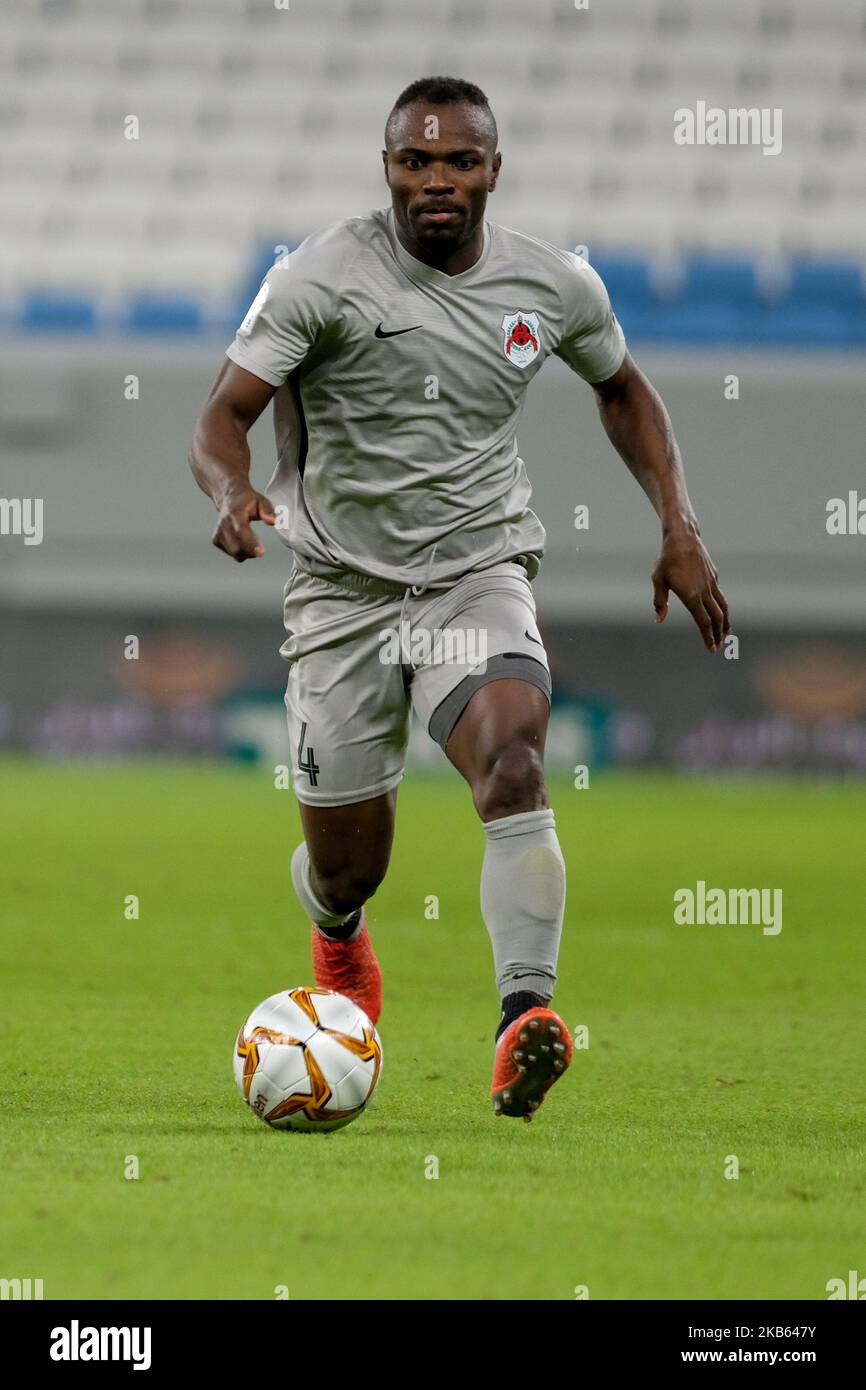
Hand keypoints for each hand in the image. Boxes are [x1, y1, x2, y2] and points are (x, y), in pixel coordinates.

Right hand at [212, 486, 275, 561]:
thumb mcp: (261, 501)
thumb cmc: (246, 501)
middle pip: (237, 547)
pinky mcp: (216, 540)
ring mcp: (218, 532)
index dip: (251, 543)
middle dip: (251, 552)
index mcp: (234, 513)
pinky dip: (241, 552)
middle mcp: (224, 523)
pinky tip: (242, 540)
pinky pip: (232, 554)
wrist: (228, 498)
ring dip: (247, 552)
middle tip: (260, 549)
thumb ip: (268, 511)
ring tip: (251, 539)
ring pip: (235, 553)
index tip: (261, 553)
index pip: (241, 531)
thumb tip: (273, 521)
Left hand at [652, 527, 730, 651]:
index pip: (703, 621)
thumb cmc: (667, 560)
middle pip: (717, 618)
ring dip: (726, 623)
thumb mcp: (658, 580)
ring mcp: (711, 583)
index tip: (711, 648)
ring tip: (727, 634)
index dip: (708, 636)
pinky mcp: (714, 576)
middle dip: (718, 634)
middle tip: (718, 647)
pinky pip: (720, 596)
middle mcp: (704, 591)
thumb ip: (660, 602)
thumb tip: (659, 619)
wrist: (683, 538)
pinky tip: (720, 612)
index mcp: (691, 595)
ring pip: (723, 607)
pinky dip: (723, 607)